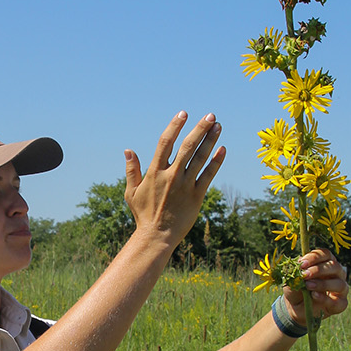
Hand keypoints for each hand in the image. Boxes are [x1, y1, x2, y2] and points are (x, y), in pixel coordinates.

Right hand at [123, 111, 225, 248]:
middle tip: (210, 115)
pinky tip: (222, 149)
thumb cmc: (143, 214)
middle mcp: (171, 175)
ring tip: (218, 126)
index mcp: (155, 172)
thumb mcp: (131, 192)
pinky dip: (216, 161)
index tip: (183, 113)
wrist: (156, 236)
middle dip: (200, 128)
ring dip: (210, 140)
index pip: (165, 142)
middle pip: (187, 146)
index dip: (175, 126)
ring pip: (200, 158)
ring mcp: (185, 185)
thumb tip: (128, 150)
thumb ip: (131, 170)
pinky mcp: (197, 196)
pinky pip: (208, 175)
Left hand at [283, 248, 347, 326]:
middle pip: (334, 266)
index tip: (301, 263)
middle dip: (318, 270)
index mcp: (326, 263)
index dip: (314, 257)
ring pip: (339, 283)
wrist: (295, 308)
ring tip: (308, 286)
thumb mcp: (293, 281)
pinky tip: (314, 296)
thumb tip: (300, 271)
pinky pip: (337, 301)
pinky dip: (325, 298)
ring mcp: (340, 289)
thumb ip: (296, 275)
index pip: (326, 254)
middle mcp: (337, 274)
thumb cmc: (296, 289)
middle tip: (305, 275)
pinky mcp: (340, 304)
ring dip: (323, 284)